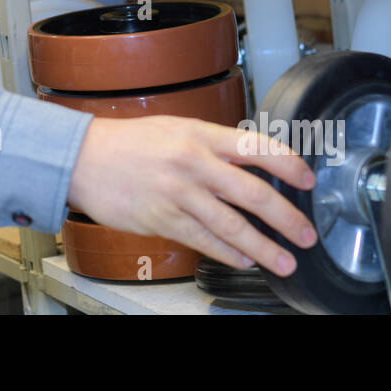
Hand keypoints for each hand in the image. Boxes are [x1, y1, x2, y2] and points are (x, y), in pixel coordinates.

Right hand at [66, 116, 317, 274]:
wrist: (82, 158)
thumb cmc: (128, 143)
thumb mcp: (175, 128)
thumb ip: (211, 145)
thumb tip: (251, 164)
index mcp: (199, 134)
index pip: (255, 147)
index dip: (288, 165)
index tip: (307, 180)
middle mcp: (192, 162)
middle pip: (252, 193)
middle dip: (286, 218)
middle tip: (307, 234)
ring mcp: (177, 193)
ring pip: (231, 225)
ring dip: (263, 248)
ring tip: (285, 261)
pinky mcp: (162, 219)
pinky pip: (204, 241)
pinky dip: (229, 254)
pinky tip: (245, 260)